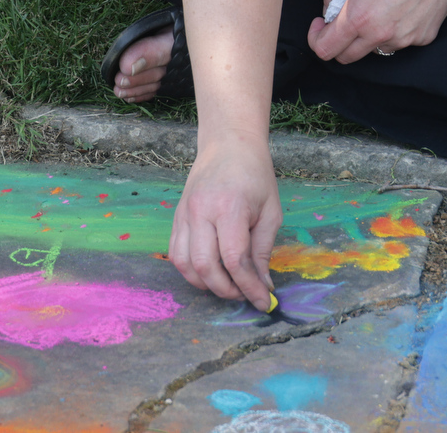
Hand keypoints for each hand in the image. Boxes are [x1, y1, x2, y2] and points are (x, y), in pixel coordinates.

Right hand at [169, 136, 282, 301]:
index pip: (234, 259)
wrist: (228, 144)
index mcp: (229, 208)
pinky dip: (190, 270)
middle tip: (244, 294)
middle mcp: (201, 211)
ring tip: (227, 284)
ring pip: (185, 264)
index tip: (263, 302)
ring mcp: (184, 214)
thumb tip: (263, 286)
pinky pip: (176, 253)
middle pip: (205, 266)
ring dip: (205, 283)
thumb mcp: (271, 211)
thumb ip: (263, 251)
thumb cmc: (255, 175)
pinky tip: (209, 272)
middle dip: (226, 289)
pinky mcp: (176, 217)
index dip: (249, 286)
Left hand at [307, 0, 446, 64]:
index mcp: (359, 17)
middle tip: (342, 18)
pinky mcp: (421, 39)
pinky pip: (397, 43)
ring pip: (373, 50)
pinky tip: (398, 8)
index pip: (325, 49)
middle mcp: (380, 35)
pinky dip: (391, 32)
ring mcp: (402, 40)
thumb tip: (328, 7)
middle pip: (346, 57)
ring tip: (375, 8)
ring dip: (366, 37)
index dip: (315, 38)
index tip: (320, 24)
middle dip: (337, 41)